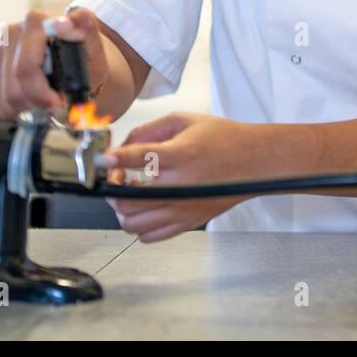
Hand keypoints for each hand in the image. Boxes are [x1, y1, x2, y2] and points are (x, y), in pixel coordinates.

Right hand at [0, 7, 108, 119]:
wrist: (71, 63)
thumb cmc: (85, 59)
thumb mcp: (95, 49)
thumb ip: (89, 31)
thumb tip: (75, 19)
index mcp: (35, 22)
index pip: (25, 69)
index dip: (41, 94)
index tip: (58, 104)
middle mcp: (10, 31)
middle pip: (12, 87)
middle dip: (36, 105)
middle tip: (56, 107)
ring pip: (2, 97)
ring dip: (25, 110)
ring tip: (46, 105)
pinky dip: (12, 109)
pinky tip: (31, 103)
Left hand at [104, 113, 258, 242]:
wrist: (254, 161)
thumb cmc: (222, 139)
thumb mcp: (184, 121)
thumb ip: (148, 130)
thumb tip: (121, 147)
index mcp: (181, 154)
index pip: (137, 158)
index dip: (113, 159)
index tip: (101, 160)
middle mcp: (181, 185)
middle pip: (126, 201)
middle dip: (113, 188)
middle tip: (117, 178)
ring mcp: (184, 208)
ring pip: (132, 223)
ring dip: (123, 209)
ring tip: (131, 194)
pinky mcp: (188, 222)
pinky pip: (149, 236)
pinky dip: (139, 225)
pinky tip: (146, 207)